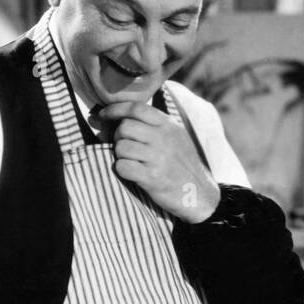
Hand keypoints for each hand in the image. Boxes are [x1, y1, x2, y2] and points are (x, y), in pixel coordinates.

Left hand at [99, 99, 220, 222]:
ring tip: (133, 162)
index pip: (136, 107)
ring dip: (121, 156)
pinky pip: (122, 166)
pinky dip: (122, 170)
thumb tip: (123, 117)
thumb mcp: (177, 137)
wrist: (200, 195)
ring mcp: (158, 158)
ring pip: (121, 147)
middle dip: (118, 137)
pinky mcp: (152, 177)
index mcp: (169, 125)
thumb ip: (156, 125)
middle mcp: (163, 138)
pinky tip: (133, 174)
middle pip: (125, 127)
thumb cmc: (184, 166)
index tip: (103, 115)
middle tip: (125, 148)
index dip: (115, 109)